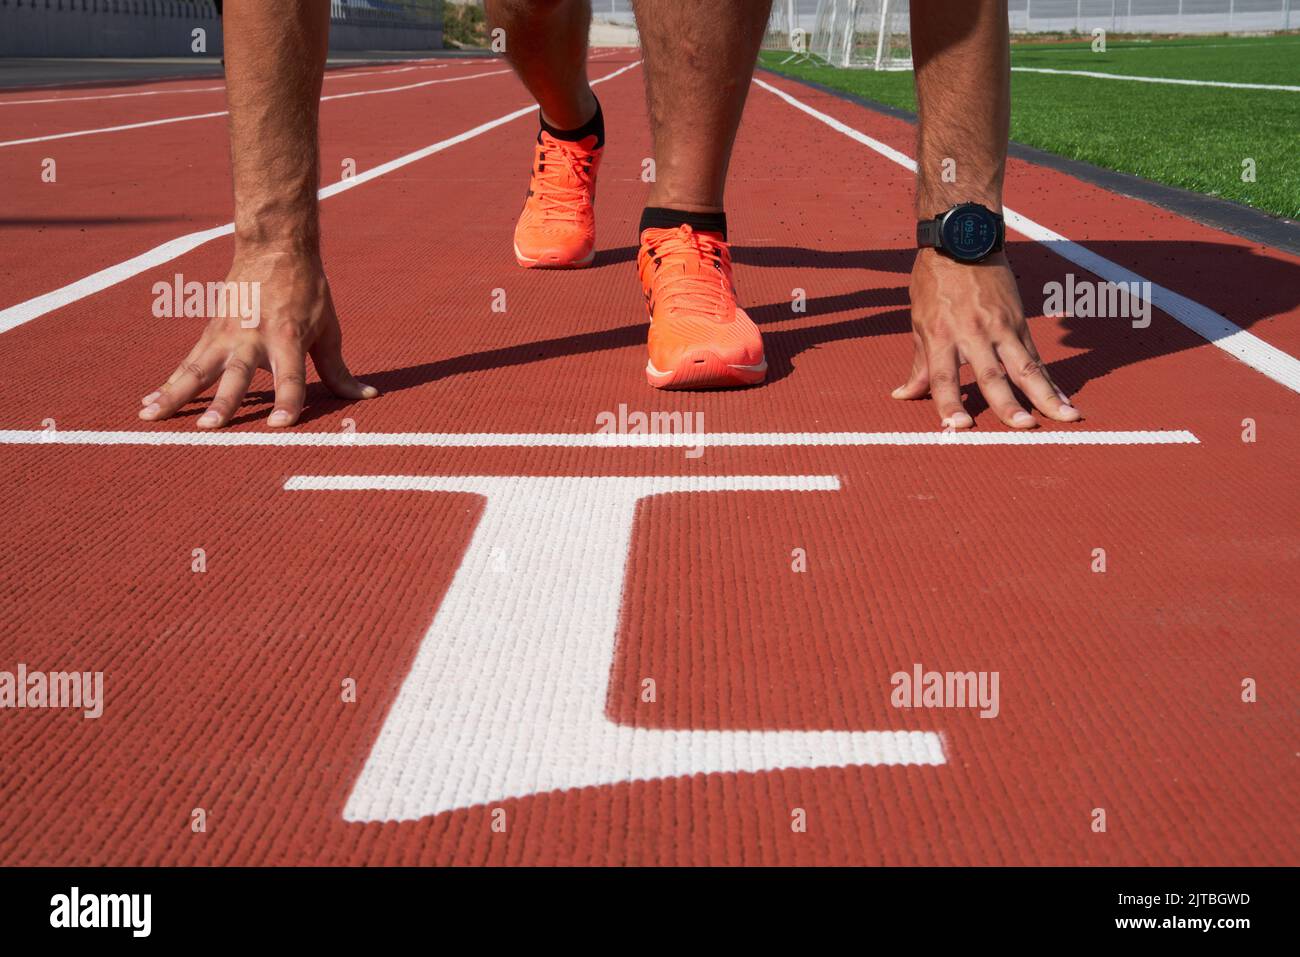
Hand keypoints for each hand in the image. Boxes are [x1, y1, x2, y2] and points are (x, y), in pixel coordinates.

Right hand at [138, 248, 375, 427]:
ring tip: (151, 418)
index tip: (279, 426)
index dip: (287, 400)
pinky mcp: (209, 333)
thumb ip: (338, 369)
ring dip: (175, 395)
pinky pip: (187, 364)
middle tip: (208, 428)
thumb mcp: (328, 329)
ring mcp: (226, 335)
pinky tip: (148, 404)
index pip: (290, 377)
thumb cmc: (306, 292)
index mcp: (288, 337)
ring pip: (197, 370)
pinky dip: (168, 384)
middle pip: (236, 375)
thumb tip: (367, 397)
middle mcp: (253, 337)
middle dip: (223, 402)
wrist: (273, 246)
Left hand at [893, 249, 1080, 428]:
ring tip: (1065, 418)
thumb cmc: (935, 282)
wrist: (962, 240)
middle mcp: (974, 333)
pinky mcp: (1018, 323)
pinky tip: (1063, 400)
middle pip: (992, 375)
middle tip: (1023, 428)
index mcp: (942, 334)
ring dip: (1045, 396)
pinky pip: (1035, 357)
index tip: (957, 427)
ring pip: (1025, 367)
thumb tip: (904, 395)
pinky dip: (1050, 381)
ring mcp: (1001, 328)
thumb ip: (919, 364)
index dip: (949, 403)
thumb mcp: (919, 321)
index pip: (944, 377)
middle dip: (1009, 404)